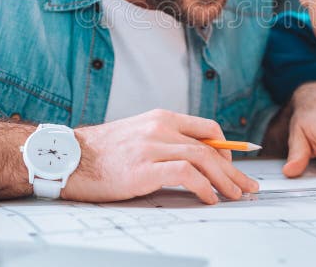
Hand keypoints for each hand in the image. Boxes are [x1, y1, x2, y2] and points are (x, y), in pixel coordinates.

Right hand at [61, 109, 258, 204]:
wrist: (68, 157)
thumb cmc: (101, 152)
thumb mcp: (137, 135)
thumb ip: (164, 141)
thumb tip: (194, 159)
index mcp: (161, 118)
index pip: (207, 128)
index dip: (227, 149)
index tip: (235, 166)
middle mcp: (160, 127)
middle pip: (210, 146)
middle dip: (234, 169)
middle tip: (247, 186)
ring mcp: (152, 146)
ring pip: (203, 158)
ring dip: (225, 180)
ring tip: (235, 195)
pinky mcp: (144, 168)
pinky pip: (186, 174)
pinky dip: (203, 187)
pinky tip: (210, 198)